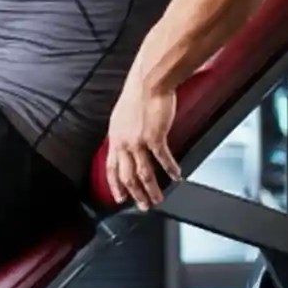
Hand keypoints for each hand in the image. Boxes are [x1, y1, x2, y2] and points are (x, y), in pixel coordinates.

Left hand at [106, 88, 182, 210]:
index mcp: (114, 136)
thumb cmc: (138, 94)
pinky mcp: (154, 136)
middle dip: (135, 194)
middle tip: (143, 206)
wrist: (148, 81)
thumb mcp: (123, 116)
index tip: (119, 197)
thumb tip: (127, 142)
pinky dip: (170, 170)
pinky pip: (162, 159)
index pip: (111, 167)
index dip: (115, 185)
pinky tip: (177, 176)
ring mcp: (138, 140)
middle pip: (126, 176)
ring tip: (158, 199)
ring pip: (143, 173)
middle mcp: (123, 141)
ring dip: (151, 189)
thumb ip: (124, 132)